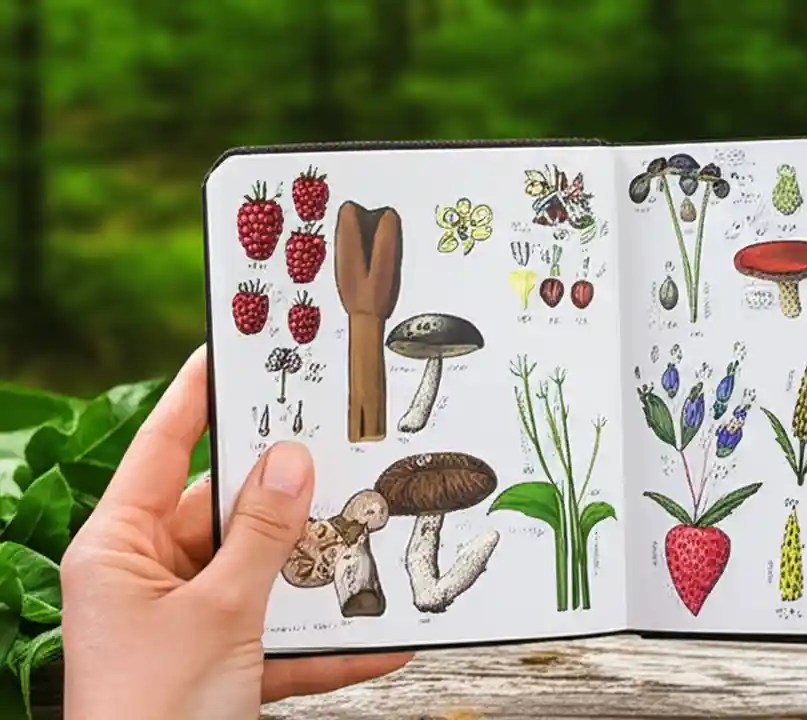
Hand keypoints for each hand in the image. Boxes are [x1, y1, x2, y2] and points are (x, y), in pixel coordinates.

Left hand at [61, 347, 411, 719]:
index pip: (161, 450)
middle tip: (340, 455)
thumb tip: (291, 462)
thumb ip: (262, 536)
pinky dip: (326, 643)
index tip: (227, 351)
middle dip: (291, 503)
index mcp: (120, 549)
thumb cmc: (153, 714)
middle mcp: (149, 578)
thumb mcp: (220, 613)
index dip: (195, 397)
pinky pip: (281, 638)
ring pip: (264, 576)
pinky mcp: (219, 664)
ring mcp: (186, 622)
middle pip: (229, 514)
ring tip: (374, 545)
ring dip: (318, 577)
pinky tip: (380, 639)